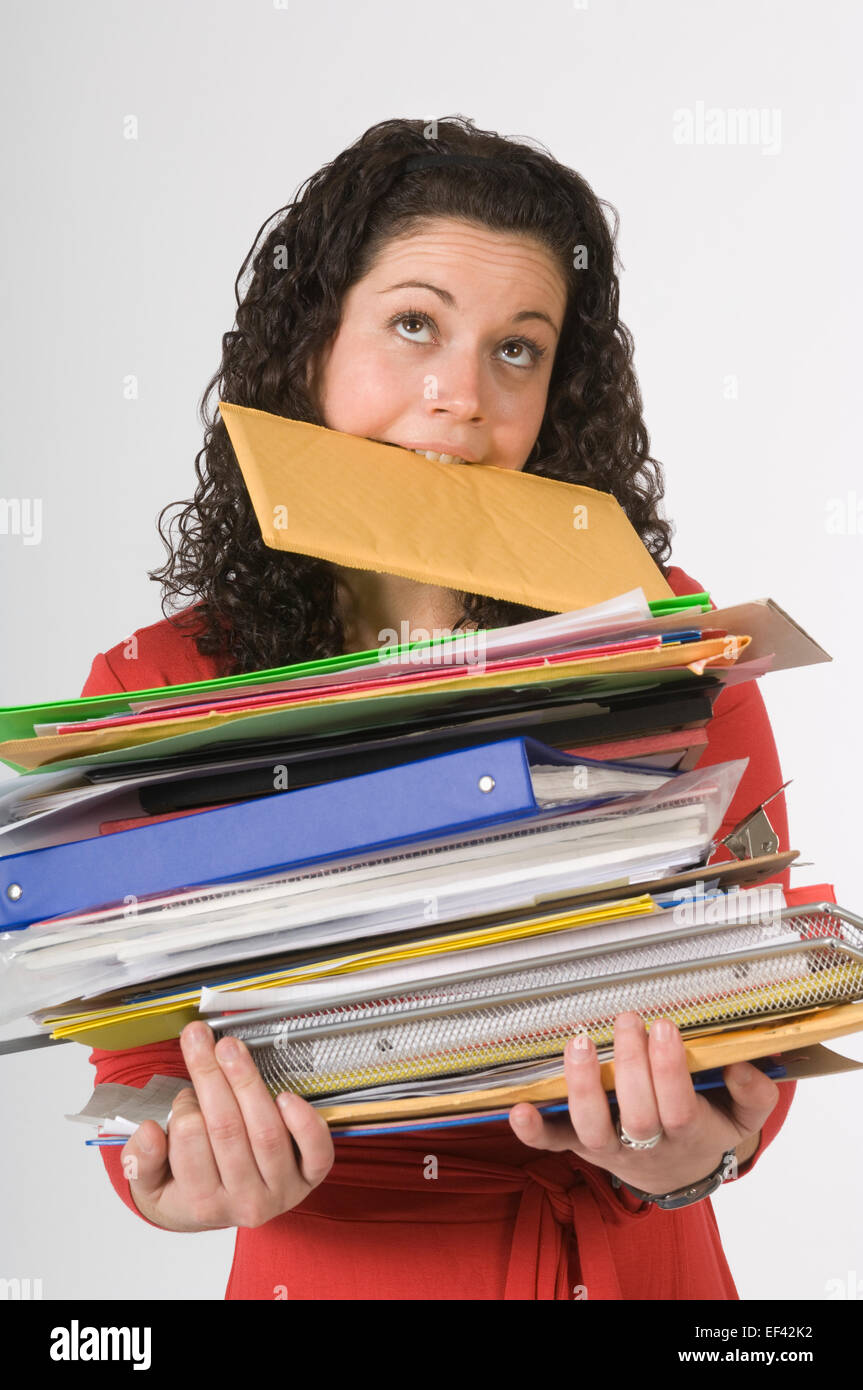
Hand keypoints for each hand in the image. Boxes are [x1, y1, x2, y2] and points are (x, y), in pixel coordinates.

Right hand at [119, 1022, 333, 1231]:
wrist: (221, 1208)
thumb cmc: (187, 1187)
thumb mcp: (150, 1182)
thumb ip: (140, 1161)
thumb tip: (151, 1132)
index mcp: (202, 1204)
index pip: (190, 1142)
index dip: (185, 1107)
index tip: (184, 1092)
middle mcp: (245, 1202)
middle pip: (228, 1129)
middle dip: (211, 1076)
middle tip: (200, 1038)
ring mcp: (282, 1191)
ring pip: (266, 1132)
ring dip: (247, 1082)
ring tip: (230, 1050)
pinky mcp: (310, 1177)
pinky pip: (316, 1151)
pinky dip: (304, 1122)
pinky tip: (287, 1096)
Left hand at [508, 1012, 778, 1196]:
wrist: (678, 1174)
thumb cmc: (706, 1130)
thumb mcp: (742, 1118)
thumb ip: (754, 1095)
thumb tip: (743, 1068)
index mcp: (687, 1135)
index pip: (678, 1108)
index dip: (670, 1071)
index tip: (666, 1027)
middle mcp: (645, 1145)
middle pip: (637, 1117)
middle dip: (631, 1067)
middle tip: (628, 1019)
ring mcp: (609, 1148)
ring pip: (592, 1129)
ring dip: (582, 1087)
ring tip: (580, 1042)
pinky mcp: (580, 1147)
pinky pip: (554, 1143)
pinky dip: (535, 1130)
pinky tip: (519, 1108)